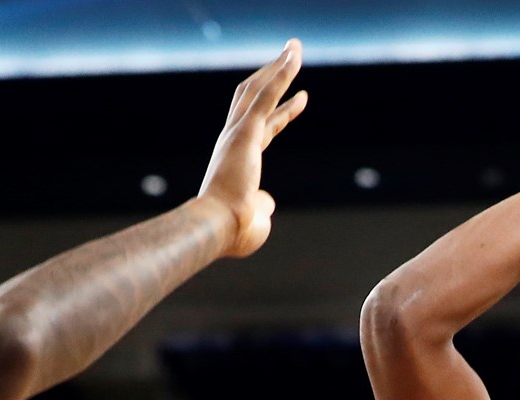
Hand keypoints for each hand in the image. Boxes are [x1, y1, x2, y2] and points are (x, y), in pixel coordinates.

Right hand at [198, 40, 309, 257]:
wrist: (217, 229)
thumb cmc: (232, 232)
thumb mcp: (255, 220)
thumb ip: (263, 207)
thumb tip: (268, 204)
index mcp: (237, 159)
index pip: (264, 128)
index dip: (284, 112)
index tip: (301, 99)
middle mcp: (233, 141)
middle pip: (254, 98)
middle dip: (273, 77)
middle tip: (290, 57)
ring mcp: (238, 133)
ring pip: (259, 89)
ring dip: (278, 66)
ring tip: (294, 46)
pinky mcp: (245, 131)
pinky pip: (266, 95)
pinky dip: (281, 73)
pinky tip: (293, 55)